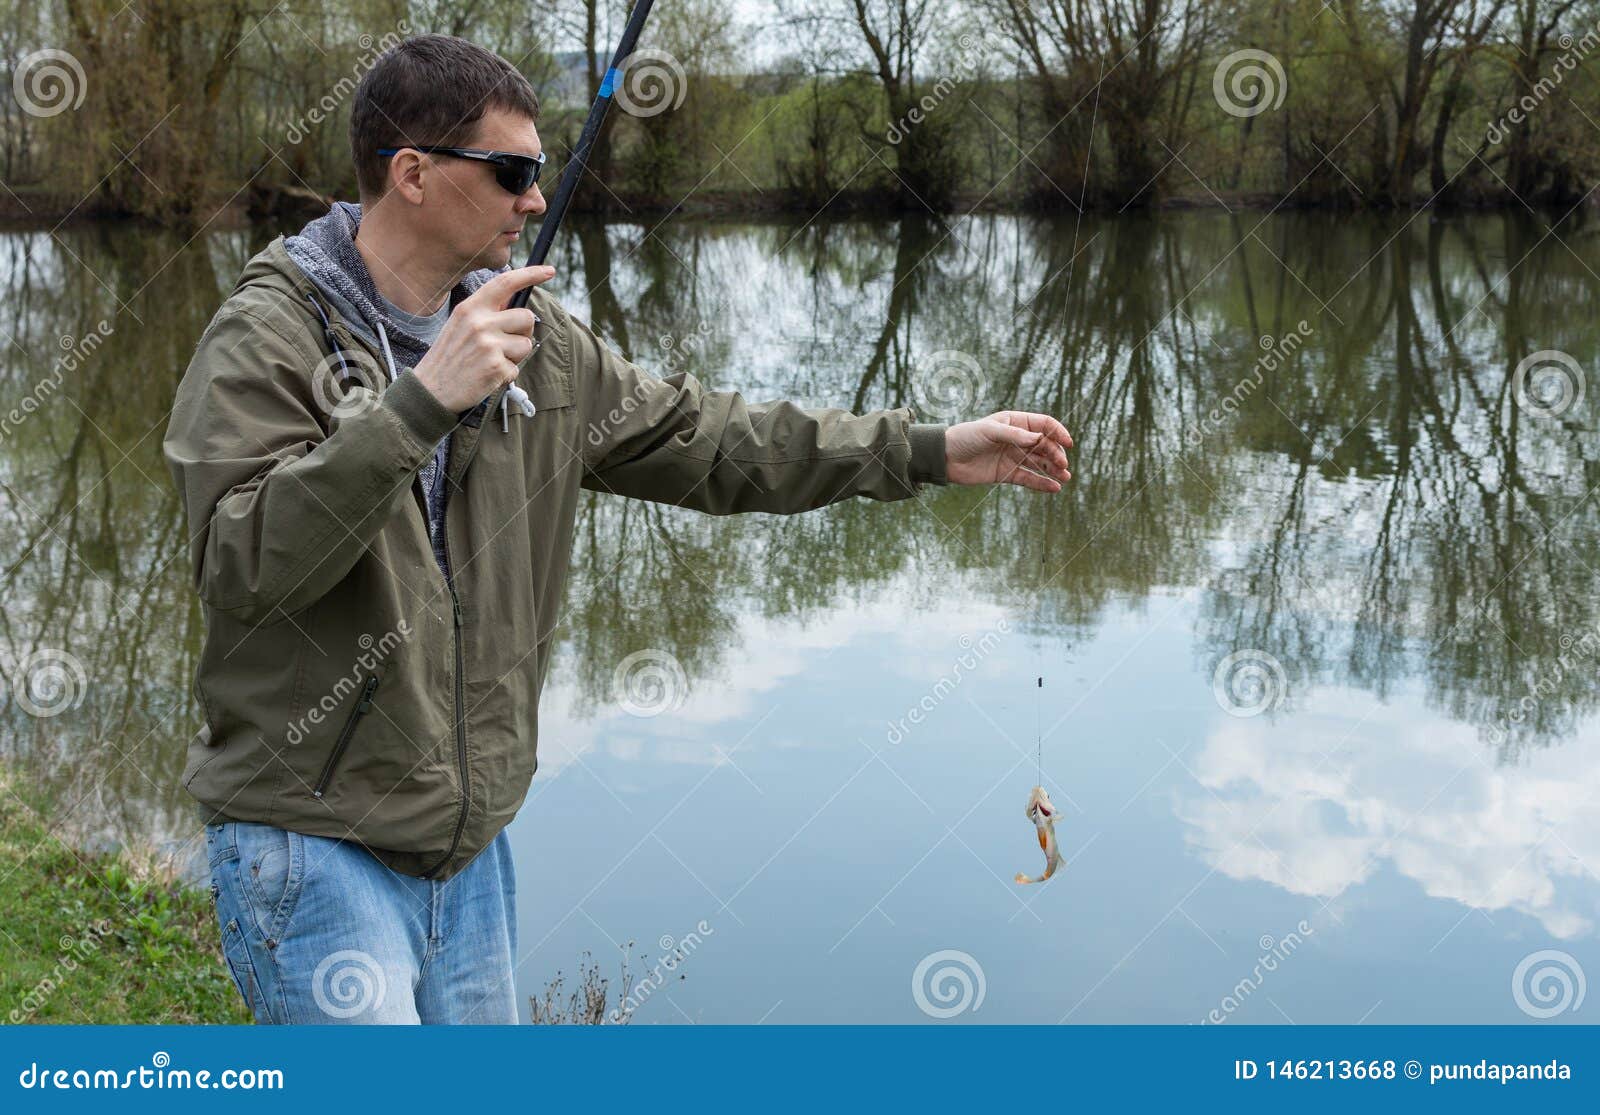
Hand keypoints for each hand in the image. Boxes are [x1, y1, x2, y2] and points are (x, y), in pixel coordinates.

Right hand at [412, 265, 555, 411]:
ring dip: (515, 356)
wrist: (431, 389)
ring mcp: (488, 345)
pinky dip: (506, 375)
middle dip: (523, 331)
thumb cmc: (450, 357)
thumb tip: (516, 302)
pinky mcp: (496, 367)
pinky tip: (487, 376)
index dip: (530, 274)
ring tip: (490, 361)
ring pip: (526, 344)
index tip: (549, 271)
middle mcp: (480, 322)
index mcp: (470, 308)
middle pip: (526, 317)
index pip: (505, 282)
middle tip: (504, 344)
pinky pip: (517, 368)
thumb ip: (486, 312)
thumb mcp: (460, 325)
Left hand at [945, 410, 1073, 491]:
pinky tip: (1054, 488)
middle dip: (1056, 454)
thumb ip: (1014, 435)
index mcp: (1015, 422)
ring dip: (1054, 470)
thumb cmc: (966, 437)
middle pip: (1045, 446)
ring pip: (1040, 463)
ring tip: (1065, 478)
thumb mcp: (989, 431)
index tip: (1068, 444)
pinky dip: (1041, 483)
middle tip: (1062, 465)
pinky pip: (1029, 478)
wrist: (946, 458)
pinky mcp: (1007, 474)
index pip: (1044, 425)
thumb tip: (1039, 438)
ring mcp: (1014, 457)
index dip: (1058, 433)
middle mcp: (1018, 439)